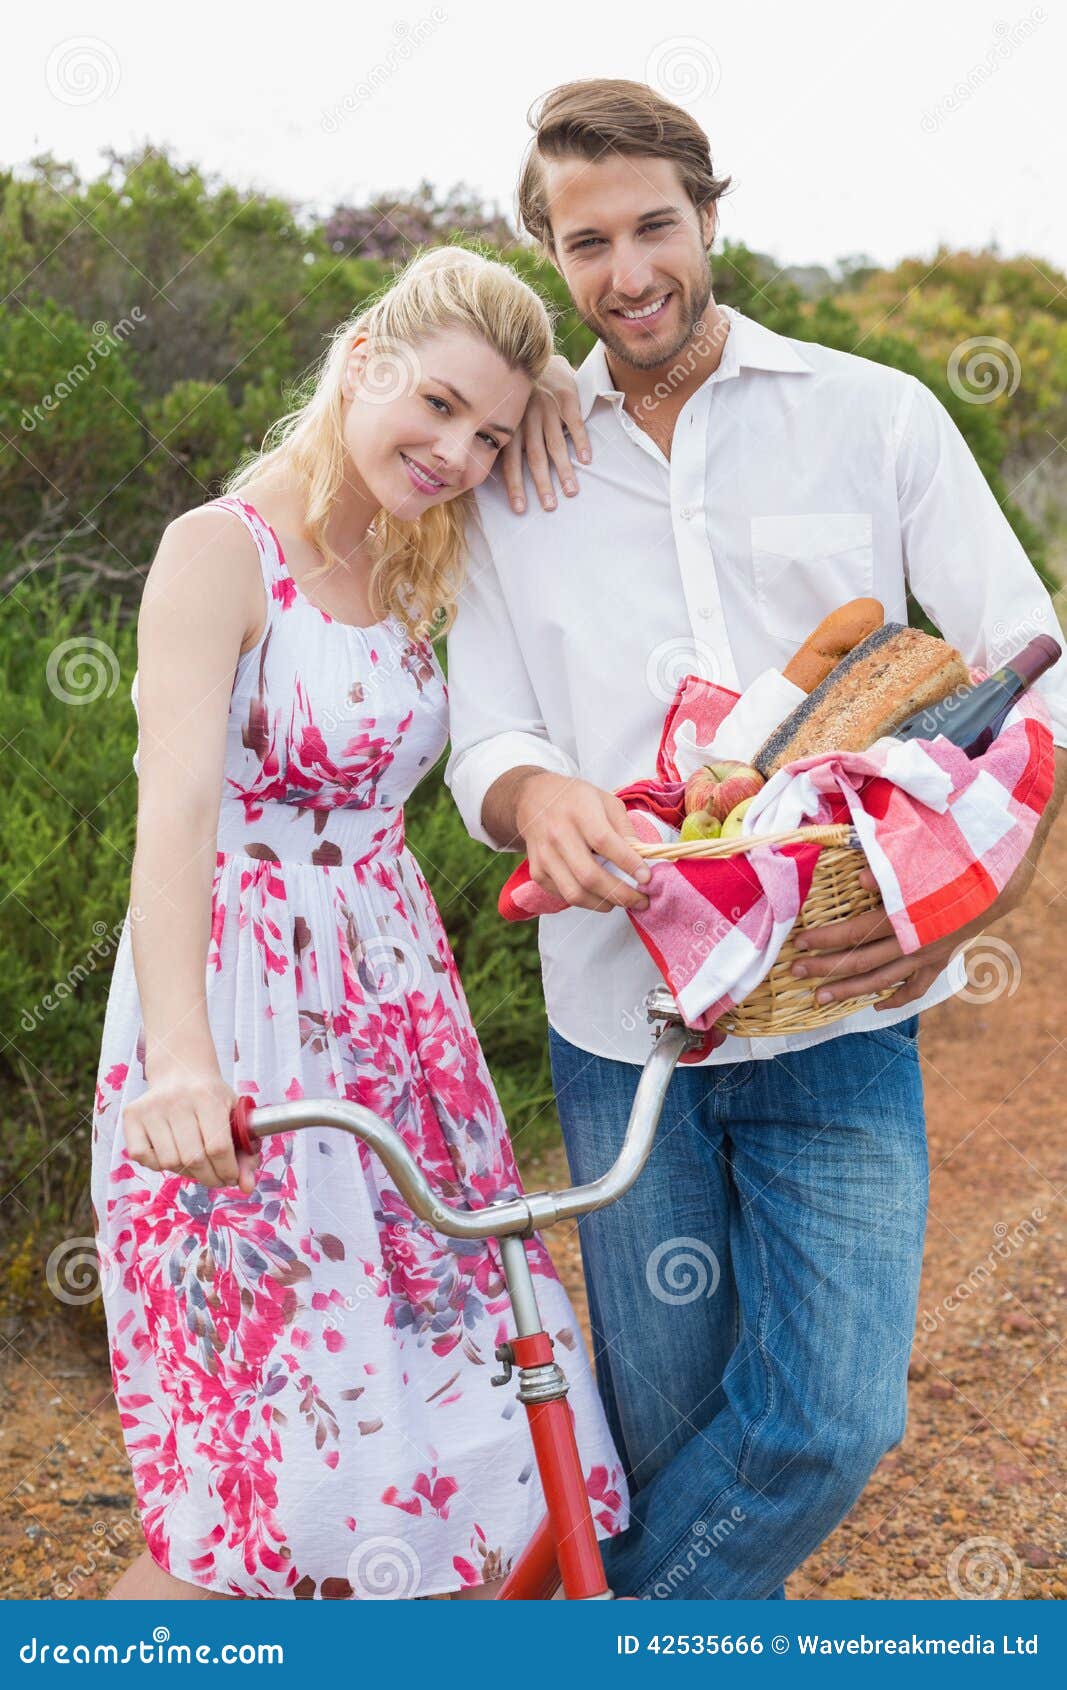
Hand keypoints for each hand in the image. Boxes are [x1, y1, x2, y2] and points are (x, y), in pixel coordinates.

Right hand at [123, 1065, 259, 1194]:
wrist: (181, 1070)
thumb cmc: (212, 1099)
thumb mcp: (235, 1116)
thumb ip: (245, 1153)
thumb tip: (247, 1188)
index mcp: (207, 1097)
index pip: (218, 1147)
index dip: (227, 1170)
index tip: (231, 1176)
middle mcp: (176, 1100)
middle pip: (193, 1159)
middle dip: (208, 1177)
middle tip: (215, 1176)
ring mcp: (151, 1108)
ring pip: (169, 1162)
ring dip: (184, 1171)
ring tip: (193, 1161)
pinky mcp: (131, 1115)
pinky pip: (142, 1156)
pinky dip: (157, 1163)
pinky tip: (169, 1152)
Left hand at [499, 353, 590, 513]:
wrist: (538, 358)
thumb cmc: (521, 395)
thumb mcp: (507, 414)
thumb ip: (505, 440)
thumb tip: (496, 474)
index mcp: (511, 426)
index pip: (510, 461)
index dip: (515, 485)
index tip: (520, 509)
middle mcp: (528, 418)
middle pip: (534, 457)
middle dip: (541, 484)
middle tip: (549, 507)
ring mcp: (547, 407)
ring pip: (555, 443)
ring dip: (563, 470)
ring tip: (571, 492)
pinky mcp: (566, 397)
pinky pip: (574, 422)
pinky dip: (581, 441)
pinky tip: (586, 460)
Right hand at [514, 771, 652, 913]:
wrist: (533, 798)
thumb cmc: (577, 799)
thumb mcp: (606, 801)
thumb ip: (624, 828)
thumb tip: (642, 858)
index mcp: (580, 811)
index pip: (604, 842)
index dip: (628, 863)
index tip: (647, 878)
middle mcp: (558, 834)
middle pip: (589, 875)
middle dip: (620, 894)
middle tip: (641, 901)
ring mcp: (544, 855)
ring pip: (575, 892)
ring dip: (603, 903)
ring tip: (621, 902)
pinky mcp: (537, 871)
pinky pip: (562, 895)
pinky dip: (585, 901)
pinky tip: (598, 895)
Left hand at [787, 865, 1022, 1012]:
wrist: (998, 885)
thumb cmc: (951, 867)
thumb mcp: (920, 864)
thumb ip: (888, 872)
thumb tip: (860, 881)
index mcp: (904, 918)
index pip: (855, 932)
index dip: (826, 937)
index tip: (799, 941)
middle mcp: (913, 944)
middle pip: (861, 961)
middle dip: (826, 967)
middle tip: (795, 971)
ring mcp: (926, 957)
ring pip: (882, 981)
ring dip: (850, 991)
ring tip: (820, 998)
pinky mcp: (938, 962)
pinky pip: (915, 988)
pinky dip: (896, 999)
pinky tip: (875, 1005)